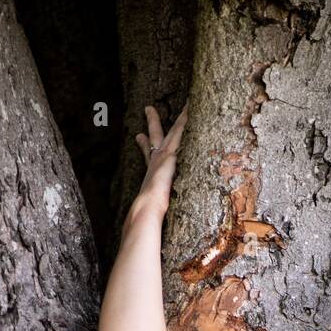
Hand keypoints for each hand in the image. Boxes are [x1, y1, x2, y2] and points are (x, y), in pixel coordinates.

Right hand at [133, 103, 188, 219]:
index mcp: (151, 173)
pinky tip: (191, 110)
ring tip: (186, 103)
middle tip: (149, 108)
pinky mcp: (171, 155)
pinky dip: (185, 121)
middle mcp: (156, 161)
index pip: (148, 155)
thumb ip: (147, 213)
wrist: (146, 208)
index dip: (144, 146)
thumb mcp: (149, 209)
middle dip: (152, 123)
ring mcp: (163, 156)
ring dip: (179, 118)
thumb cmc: (147, 214)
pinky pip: (180, 132)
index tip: (138, 136)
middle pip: (155, 137)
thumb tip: (142, 227)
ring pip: (173, 132)